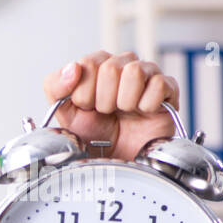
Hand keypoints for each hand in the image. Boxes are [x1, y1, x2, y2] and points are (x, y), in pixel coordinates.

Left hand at [41, 50, 179, 161]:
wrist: (117, 158)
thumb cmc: (94, 134)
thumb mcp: (64, 112)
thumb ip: (55, 86)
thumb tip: (72, 68)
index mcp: (98, 66)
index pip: (89, 63)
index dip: (84, 92)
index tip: (86, 107)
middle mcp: (123, 65)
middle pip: (110, 68)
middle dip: (103, 100)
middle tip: (106, 113)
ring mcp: (147, 74)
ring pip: (134, 72)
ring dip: (124, 102)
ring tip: (123, 113)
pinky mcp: (168, 88)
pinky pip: (158, 85)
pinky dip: (146, 106)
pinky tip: (142, 113)